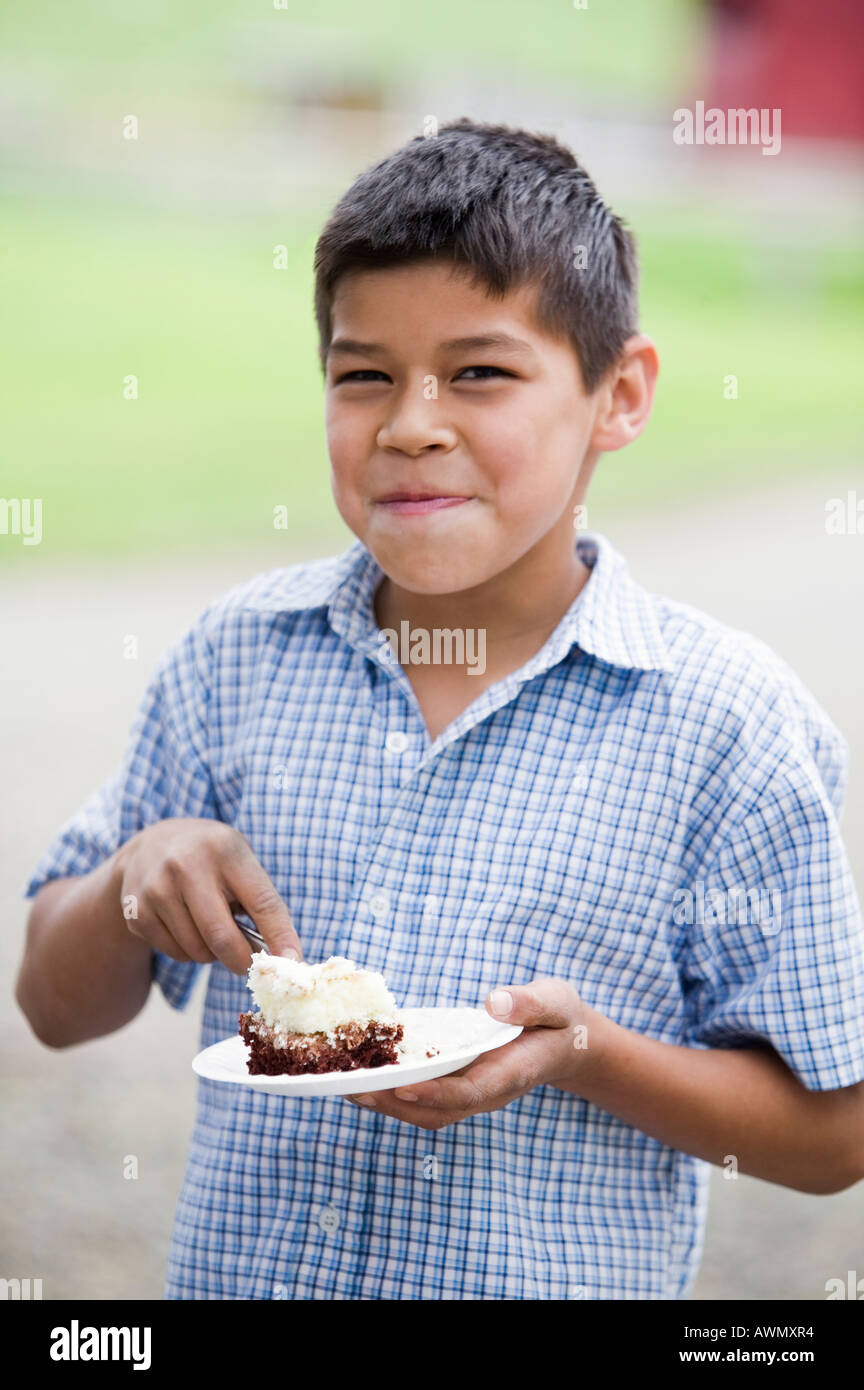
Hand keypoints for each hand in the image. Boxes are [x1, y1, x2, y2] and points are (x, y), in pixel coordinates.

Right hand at [114, 817, 300, 972]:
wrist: (150, 844)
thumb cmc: (210, 858)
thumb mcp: (238, 861)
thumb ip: (260, 902)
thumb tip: (283, 956)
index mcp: (224, 850)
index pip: (261, 902)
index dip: (280, 936)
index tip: (292, 962)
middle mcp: (186, 865)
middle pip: (222, 937)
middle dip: (242, 961)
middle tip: (249, 966)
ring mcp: (156, 888)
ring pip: (198, 951)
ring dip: (213, 954)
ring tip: (211, 928)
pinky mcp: (136, 911)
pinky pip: (175, 954)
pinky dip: (188, 952)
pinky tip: (185, 925)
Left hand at [345, 978, 601, 1128]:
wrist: (567, 1043)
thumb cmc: (560, 1018)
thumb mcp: (557, 1000)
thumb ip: (531, 1002)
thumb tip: (494, 1002)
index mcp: (511, 1073)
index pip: (470, 1091)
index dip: (435, 1092)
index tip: (401, 1085)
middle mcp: (487, 1092)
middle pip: (436, 1112)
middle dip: (392, 1104)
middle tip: (348, 1087)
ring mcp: (471, 1093)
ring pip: (423, 1112)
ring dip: (383, 1102)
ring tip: (341, 1082)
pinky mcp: (458, 1085)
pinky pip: (421, 1097)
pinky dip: (390, 1090)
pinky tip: (360, 1071)